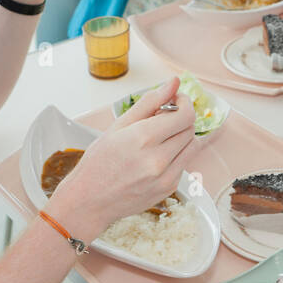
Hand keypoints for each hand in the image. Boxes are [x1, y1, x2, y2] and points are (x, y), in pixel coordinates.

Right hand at [51, 77, 203, 236]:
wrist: (89, 200)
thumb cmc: (99, 161)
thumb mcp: (119, 125)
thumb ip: (150, 102)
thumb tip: (173, 83)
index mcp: (143, 138)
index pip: (185, 115)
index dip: (184, 103)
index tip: (176, 100)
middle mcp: (158, 159)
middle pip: (190, 129)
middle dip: (181, 118)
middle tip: (164, 117)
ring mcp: (165, 177)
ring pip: (192, 146)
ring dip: (182, 136)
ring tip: (161, 137)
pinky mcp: (169, 188)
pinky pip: (184, 163)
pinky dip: (176, 155)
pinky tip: (156, 156)